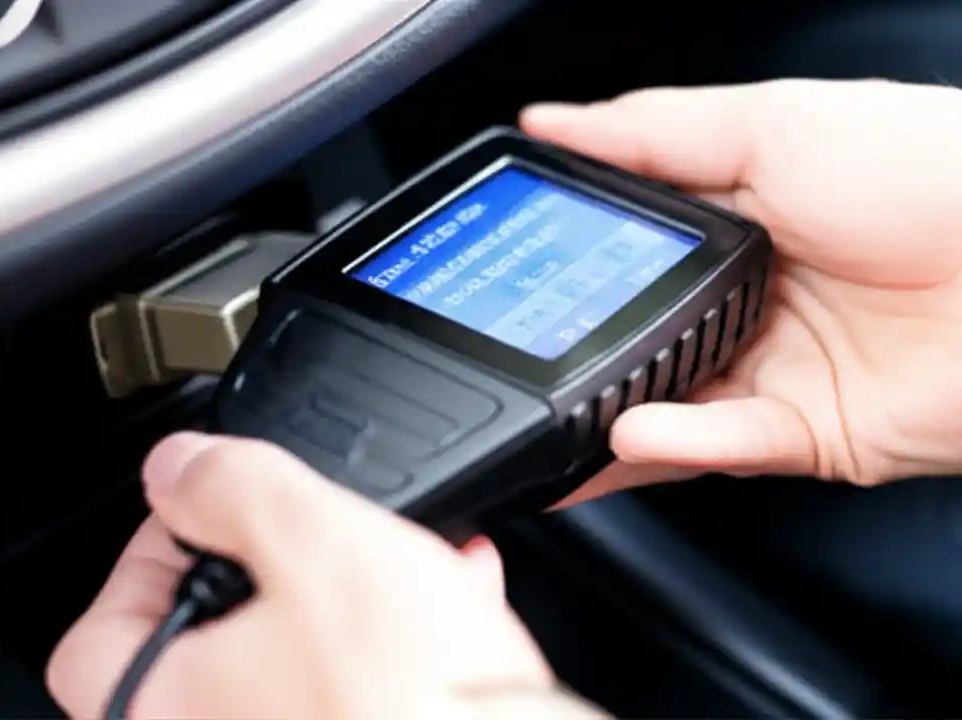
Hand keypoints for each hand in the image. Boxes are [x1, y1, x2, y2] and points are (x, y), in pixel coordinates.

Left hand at [46, 432, 600, 718]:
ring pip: (288, 668)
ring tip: (408, 563)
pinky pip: (348, 697)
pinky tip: (448, 607)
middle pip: (202, 645)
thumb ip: (227, 484)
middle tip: (319, 539)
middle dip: (276, 572)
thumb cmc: (407, 700)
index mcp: (158, 714)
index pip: (96, 631)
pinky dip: (386, 654)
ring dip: (345, 604)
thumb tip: (176, 467)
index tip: (212, 516)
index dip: (152, 552)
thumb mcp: (312, 539)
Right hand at [520, 78, 961, 501]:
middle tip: (512, 353)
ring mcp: (777, 369)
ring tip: (549, 414)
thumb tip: (552, 122)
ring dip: (607, 415)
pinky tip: (627, 430)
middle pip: (638, 335)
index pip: (627, 250)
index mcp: (740, 220)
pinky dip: (673, 441)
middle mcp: (752, 300)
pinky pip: (724, 444)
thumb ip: (653, 133)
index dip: (567, 260)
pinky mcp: (809, 433)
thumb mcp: (773, 124)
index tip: (508, 267)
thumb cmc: (936, 173)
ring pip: (668, 405)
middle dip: (573, 351)